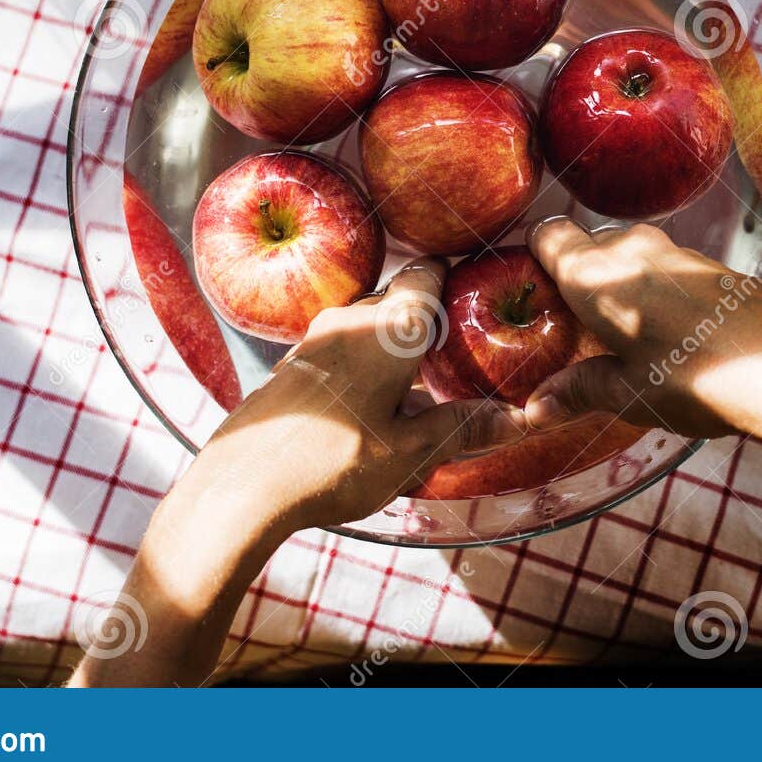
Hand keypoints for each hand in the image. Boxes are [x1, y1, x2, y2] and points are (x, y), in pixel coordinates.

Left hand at [186, 257, 526, 535]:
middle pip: (398, 299)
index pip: (428, 273)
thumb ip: (464, 428)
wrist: (243, 487)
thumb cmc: (336, 462)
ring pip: (367, 326)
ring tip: (419, 384)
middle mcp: (351, 320)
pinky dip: (365, 364)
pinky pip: (341, 350)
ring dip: (394, 345)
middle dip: (428, 318)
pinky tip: (372, 406)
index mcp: (390, 328)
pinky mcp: (293, 367)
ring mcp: (316, 341)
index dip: (453, 276)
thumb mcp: (412, 452)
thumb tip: (518, 420)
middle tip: (458, 350)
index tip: (474, 294)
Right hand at [523, 219, 761, 444]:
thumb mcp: (627, 395)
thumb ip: (579, 391)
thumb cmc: (696, 379)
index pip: (549, 236)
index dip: (538, 260)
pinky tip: (679, 338)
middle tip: (579, 329)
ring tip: (629, 339)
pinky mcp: (720, 268)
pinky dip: (666, 295)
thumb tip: (537, 407)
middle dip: (583, 280)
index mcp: (597, 274)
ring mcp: (682, 254)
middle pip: (593, 246)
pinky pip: (674, 272)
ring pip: (636, 257)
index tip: (537, 296)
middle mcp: (636, 250)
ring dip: (627, 287)